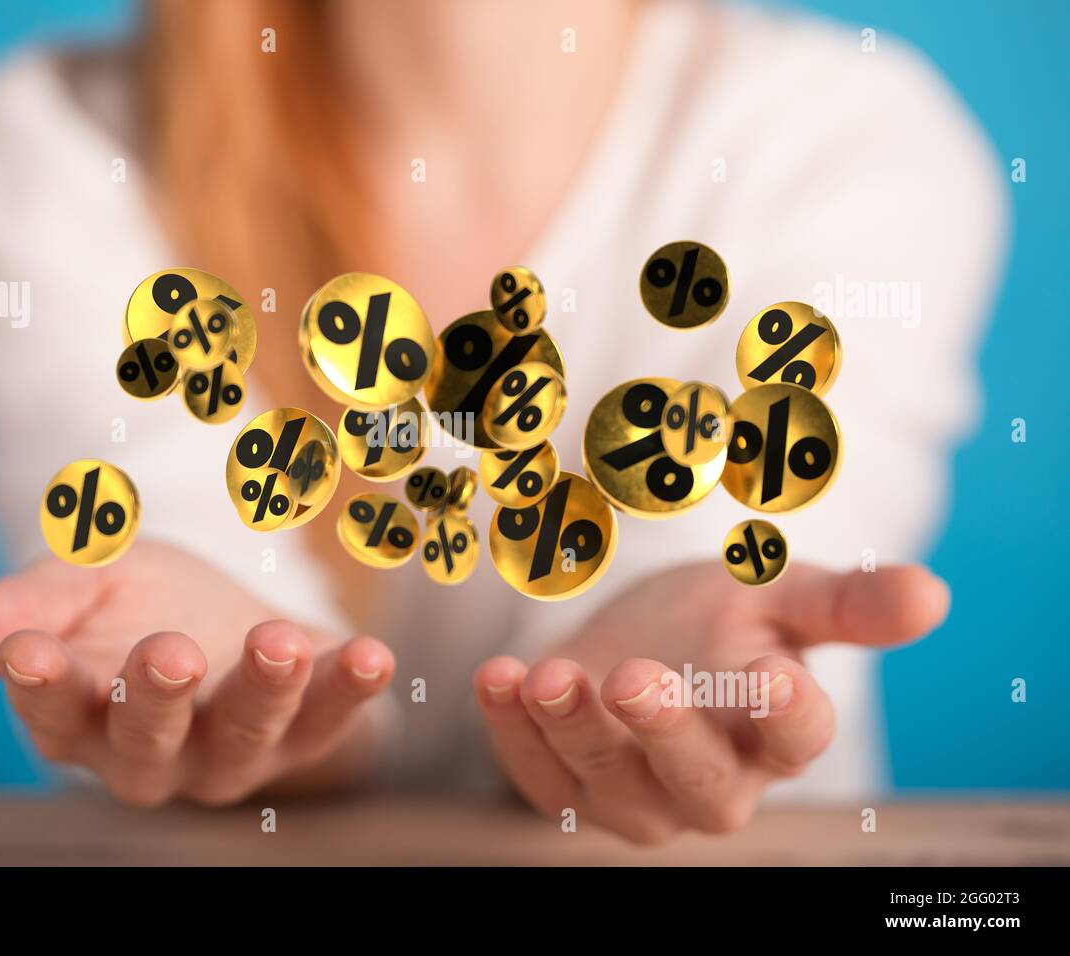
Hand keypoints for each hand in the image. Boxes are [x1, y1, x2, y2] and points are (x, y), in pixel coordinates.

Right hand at [0, 540, 395, 806]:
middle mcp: (155, 751)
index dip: (41, 686)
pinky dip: (349, 692)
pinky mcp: (304, 736)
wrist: (239, 625)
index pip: (53, 711)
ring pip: (241, 737)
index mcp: (84, 715)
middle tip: (164, 652)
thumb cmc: (147, 606)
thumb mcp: (79, 587)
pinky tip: (373, 657)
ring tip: (277, 642)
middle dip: (153, 699)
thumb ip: (11, 614)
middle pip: (146, 743)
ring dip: (261, 691)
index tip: (29, 650)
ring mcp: (233, 752)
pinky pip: (329, 724)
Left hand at [473, 562, 948, 842]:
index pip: (796, 738)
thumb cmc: (715, 621)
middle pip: (698, 778)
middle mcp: (713, 783)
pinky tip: (498, 678)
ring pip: (608, 781)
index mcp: (777, 736)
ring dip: (575, 729)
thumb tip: (933, 593)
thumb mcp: (776, 595)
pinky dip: (512, 728)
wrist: (633, 634)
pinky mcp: (565, 787)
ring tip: (550, 675)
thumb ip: (845, 602)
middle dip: (666, 733)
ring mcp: (634, 796)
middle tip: (641, 678)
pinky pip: (537, 771)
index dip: (784, 711)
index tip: (770, 671)